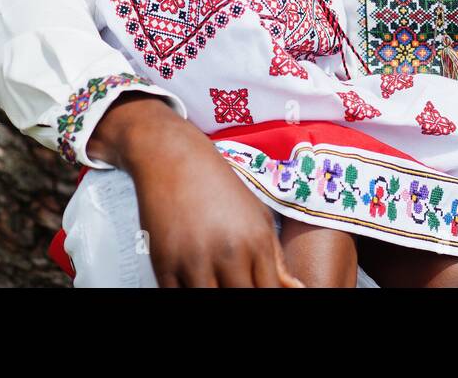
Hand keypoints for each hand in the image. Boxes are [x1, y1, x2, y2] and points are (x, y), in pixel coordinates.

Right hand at [92, 95, 301, 286]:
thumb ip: (276, 260)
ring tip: (216, 284)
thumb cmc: (219, 186)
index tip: (260, 292)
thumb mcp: (258, 216)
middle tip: (236, 285)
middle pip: (241, 300)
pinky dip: (187, 294)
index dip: (268, 299)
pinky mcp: (163, 264)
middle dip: (242, 297)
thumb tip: (294, 290)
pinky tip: (194, 283)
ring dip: (213, 295)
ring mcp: (193, 260)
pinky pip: (176, 297)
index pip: (270, 293)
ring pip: (209, 302)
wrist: (173, 156)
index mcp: (256, 241)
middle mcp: (227, 253)